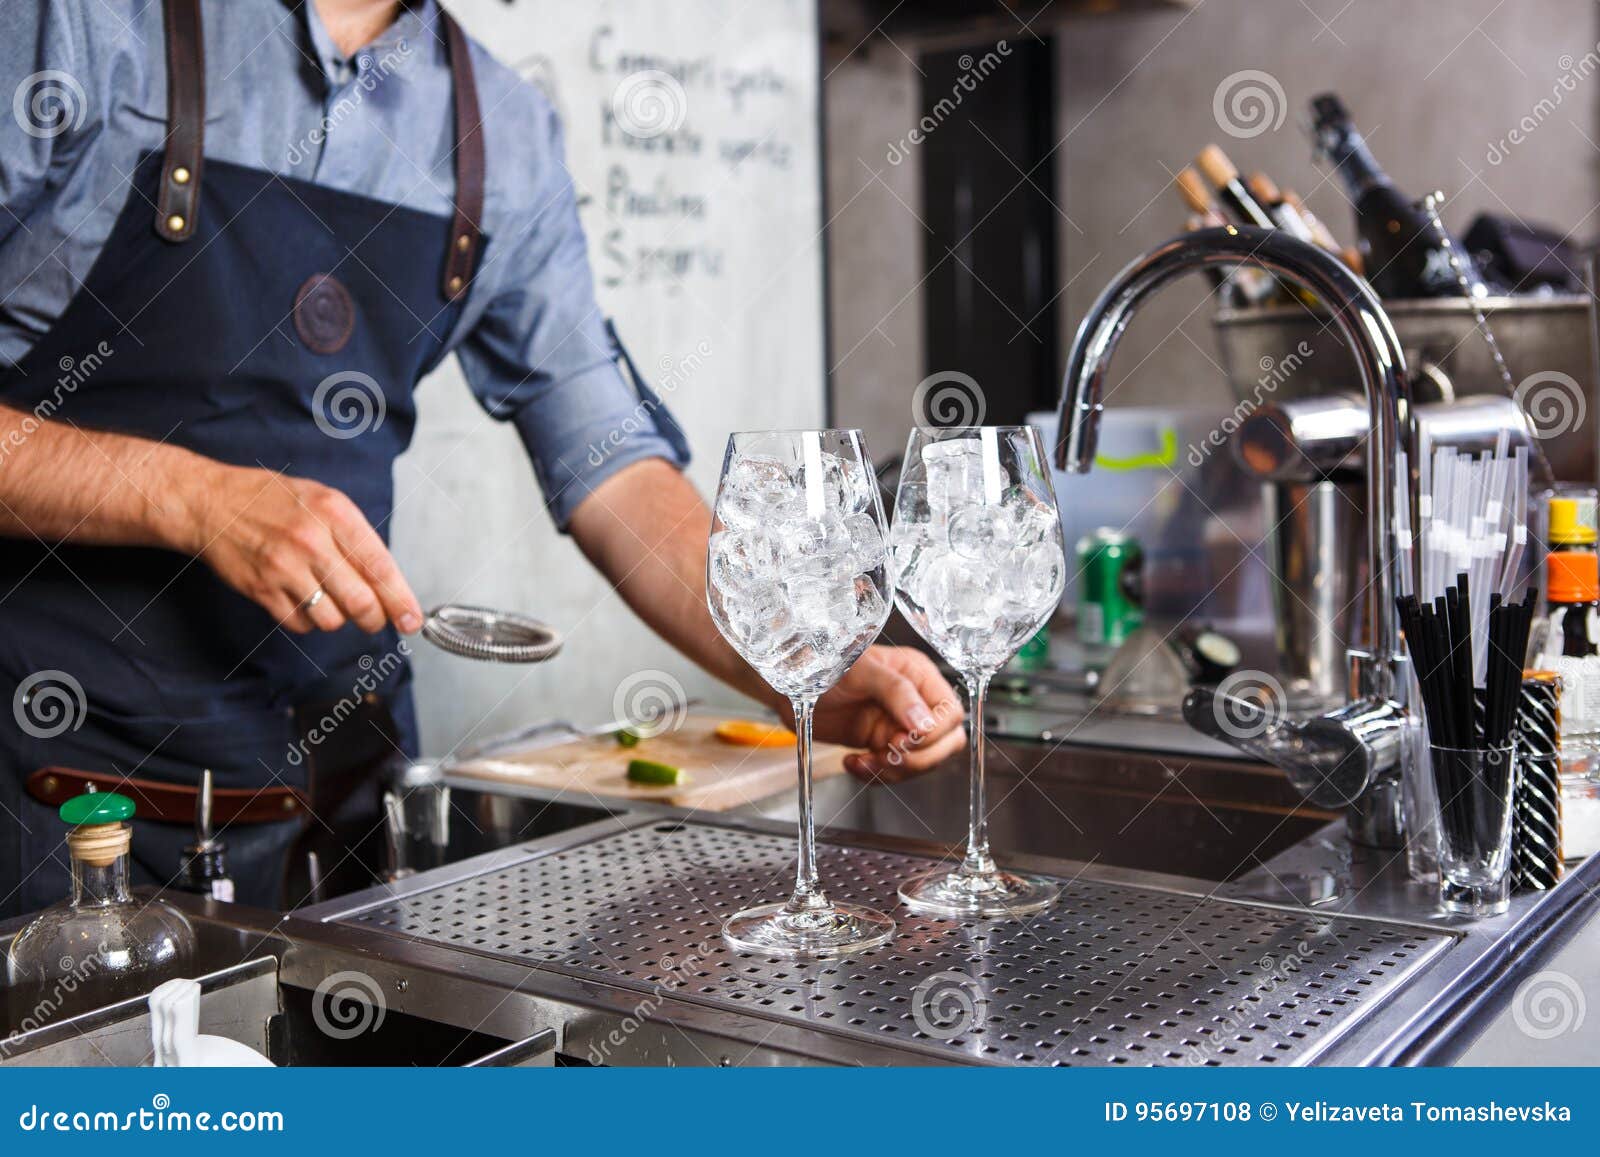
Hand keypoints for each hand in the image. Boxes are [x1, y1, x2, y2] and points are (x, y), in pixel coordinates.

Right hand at [182, 464, 422, 634]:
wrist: (211, 502)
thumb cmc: (272, 500)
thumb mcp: (323, 500)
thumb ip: (356, 536)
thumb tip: (388, 581)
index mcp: (335, 513)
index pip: (380, 567)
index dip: (401, 600)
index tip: (412, 620)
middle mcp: (311, 540)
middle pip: (361, 602)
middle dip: (375, 618)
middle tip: (375, 618)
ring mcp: (284, 567)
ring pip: (332, 619)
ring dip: (339, 618)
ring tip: (331, 599)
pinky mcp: (261, 590)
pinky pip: (300, 624)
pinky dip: (309, 621)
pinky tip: (304, 601)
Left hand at [797, 645, 964, 782]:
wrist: (793, 687)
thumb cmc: (825, 666)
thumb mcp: (861, 671)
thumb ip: (897, 692)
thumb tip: (924, 722)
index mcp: (919, 676)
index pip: (950, 713)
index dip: (932, 733)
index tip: (903, 739)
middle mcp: (916, 701)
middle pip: (945, 743)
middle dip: (917, 757)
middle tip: (886, 752)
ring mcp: (901, 726)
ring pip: (922, 762)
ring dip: (894, 769)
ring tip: (863, 760)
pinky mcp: (883, 745)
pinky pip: (896, 772)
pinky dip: (876, 775)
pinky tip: (853, 762)